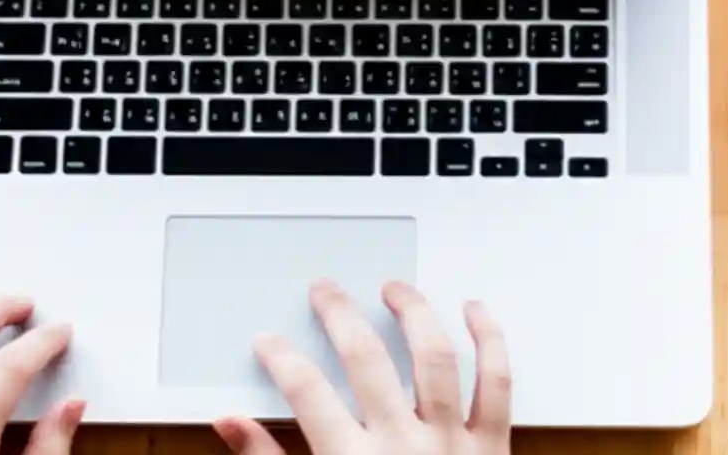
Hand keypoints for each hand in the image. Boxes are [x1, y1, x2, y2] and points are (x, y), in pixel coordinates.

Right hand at [214, 280, 510, 454]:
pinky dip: (490, 340)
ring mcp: (452, 441)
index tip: (269, 341)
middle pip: (367, 360)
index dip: (283, 360)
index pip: (307, 394)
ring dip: (413, 313)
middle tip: (325, 290)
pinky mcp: (492, 446)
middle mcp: (403, 446)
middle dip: (340, 316)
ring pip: (435, 357)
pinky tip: (474, 310)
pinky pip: (498, 381)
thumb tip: (229, 425)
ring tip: (394, 288)